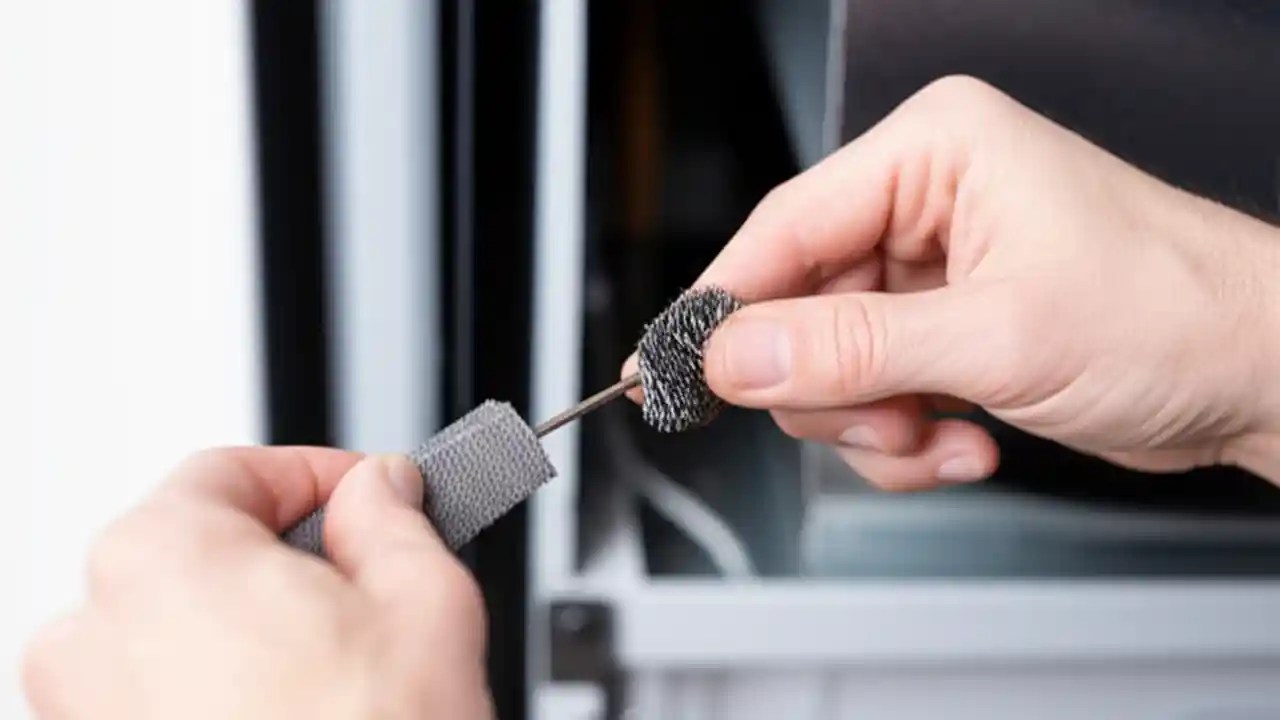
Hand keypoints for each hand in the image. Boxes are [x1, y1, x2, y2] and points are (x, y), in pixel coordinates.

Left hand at [21, 449, 491, 719]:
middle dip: (285, 558)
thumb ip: (393, 517)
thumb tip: (380, 489)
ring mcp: (80, 710)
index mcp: (162, 558)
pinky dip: (217, 692)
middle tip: (364, 584)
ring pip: (176, 630)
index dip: (318, 476)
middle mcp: (92, 631)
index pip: (233, 469)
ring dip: (250, 630)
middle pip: (197, 549)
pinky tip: (291, 716)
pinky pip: (157, 697)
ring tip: (334, 668)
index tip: (367, 496)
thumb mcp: (424, 603)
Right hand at [627, 75, 1279, 488]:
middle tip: (879, 417)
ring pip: (827, 362)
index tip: (675, 369)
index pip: (784, 227)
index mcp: (933, 152)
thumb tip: (737, 357)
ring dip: (871, 421)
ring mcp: (932, 270)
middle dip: (830, 385)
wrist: (1262, 373)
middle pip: (796, 305)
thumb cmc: (1175, 313)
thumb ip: (850, 348)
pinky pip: (870, 392)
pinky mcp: (944, 327)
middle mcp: (924, 202)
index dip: (726, 306)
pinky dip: (902, 436)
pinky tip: (962, 441)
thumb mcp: (995, 335)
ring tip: (938, 433)